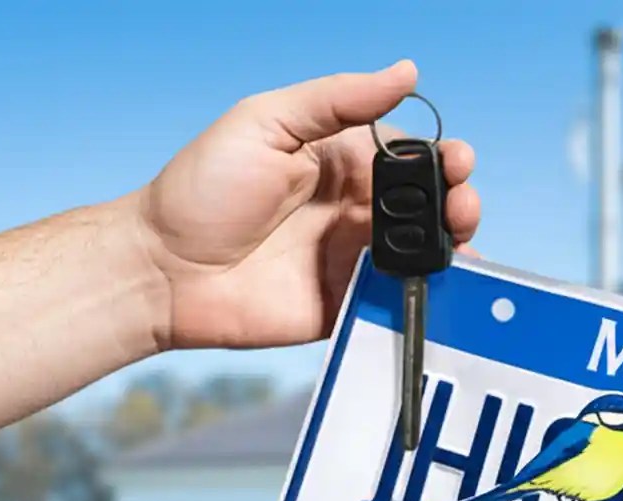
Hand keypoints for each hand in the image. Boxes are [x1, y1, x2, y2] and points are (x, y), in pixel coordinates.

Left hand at [136, 60, 479, 350]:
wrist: (160, 270)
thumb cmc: (202, 190)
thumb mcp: (266, 123)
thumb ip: (336, 100)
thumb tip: (407, 72)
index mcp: (343, 162)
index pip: (411, 157)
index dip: (443, 158)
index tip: (458, 161)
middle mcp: (356, 211)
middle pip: (429, 206)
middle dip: (458, 202)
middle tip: (461, 205)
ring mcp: (355, 260)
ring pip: (424, 253)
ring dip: (452, 246)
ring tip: (459, 241)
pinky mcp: (349, 306)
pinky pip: (401, 302)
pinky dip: (430, 295)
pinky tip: (445, 286)